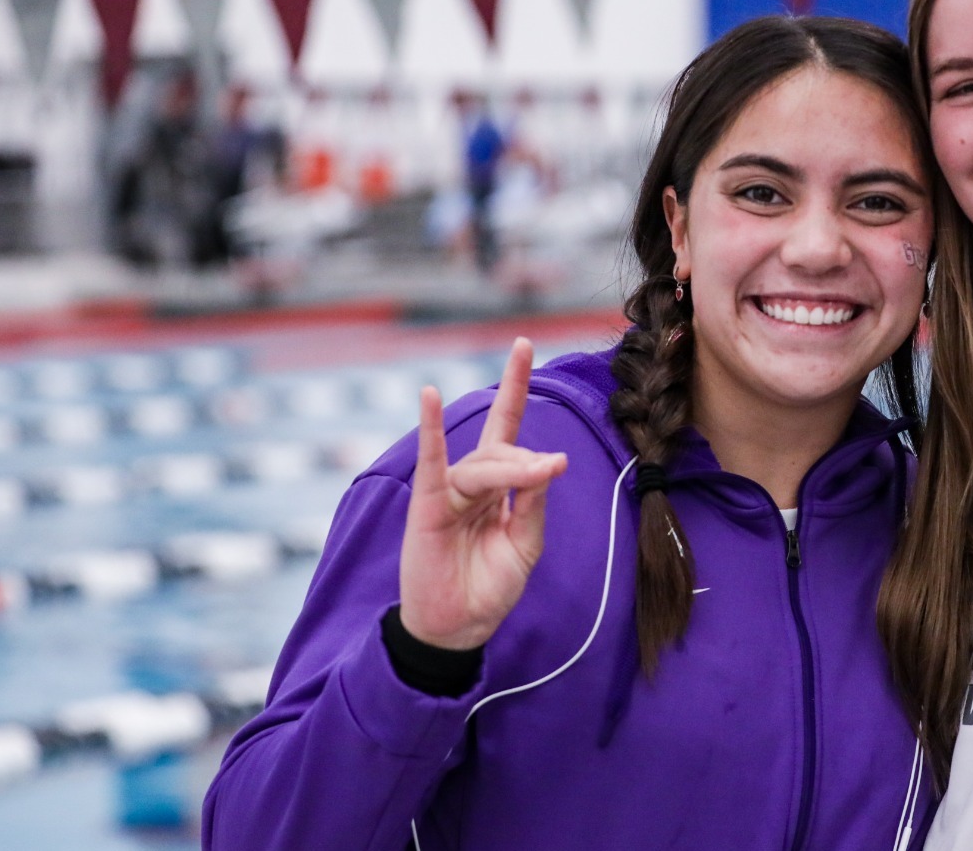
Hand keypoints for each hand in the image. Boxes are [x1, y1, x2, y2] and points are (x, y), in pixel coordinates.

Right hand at [399, 338, 567, 649]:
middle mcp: (470, 482)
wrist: (459, 627)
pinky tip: (429, 396)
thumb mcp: (525, 543)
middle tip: (545, 471)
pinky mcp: (426, 506)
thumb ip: (532, 501)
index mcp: (497, 487)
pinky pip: (430, 463)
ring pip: (483, 466)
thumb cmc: (490, 586)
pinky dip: (430, 430)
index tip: (524, 345)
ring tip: (537, 472)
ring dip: (510, 469)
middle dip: (525, 461)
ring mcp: (447, 492)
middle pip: (502, 451)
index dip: (515, 387)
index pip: (507, 426)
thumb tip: (545, 462)